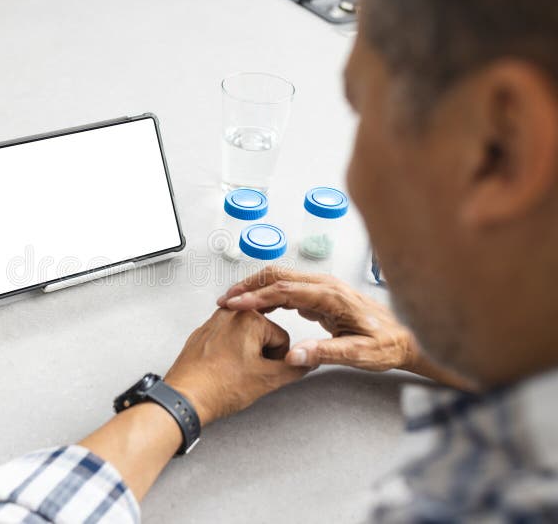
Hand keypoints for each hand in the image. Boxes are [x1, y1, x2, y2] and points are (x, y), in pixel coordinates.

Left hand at [164, 308, 309, 425]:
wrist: (184, 398)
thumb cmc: (217, 387)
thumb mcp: (268, 380)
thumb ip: (294, 368)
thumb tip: (306, 363)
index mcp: (248, 317)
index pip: (282, 338)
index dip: (279, 361)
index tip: (266, 372)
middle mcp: (228, 314)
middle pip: (263, 336)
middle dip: (261, 357)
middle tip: (250, 375)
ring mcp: (212, 324)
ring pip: (244, 340)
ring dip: (246, 357)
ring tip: (235, 375)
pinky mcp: (201, 336)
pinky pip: (226, 343)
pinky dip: (229, 358)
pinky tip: (223, 372)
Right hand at [218, 266, 418, 369]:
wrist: (406, 339)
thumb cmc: (387, 345)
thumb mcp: (359, 355)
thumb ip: (325, 353)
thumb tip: (294, 353)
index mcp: (332, 297)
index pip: (285, 291)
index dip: (256, 297)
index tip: (235, 304)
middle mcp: (327, 286)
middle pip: (279, 276)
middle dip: (249, 286)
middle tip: (226, 299)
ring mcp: (324, 288)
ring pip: (282, 279)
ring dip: (257, 288)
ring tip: (235, 302)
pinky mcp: (322, 296)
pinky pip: (289, 288)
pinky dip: (269, 294)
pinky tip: (259, 306)